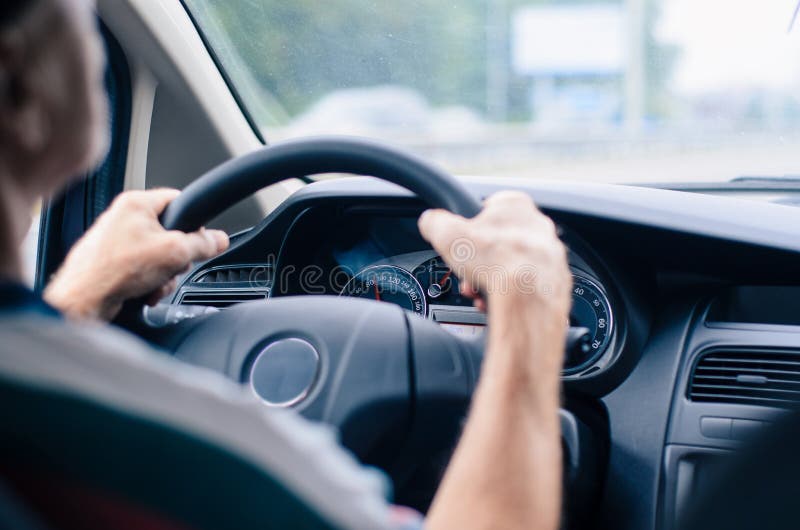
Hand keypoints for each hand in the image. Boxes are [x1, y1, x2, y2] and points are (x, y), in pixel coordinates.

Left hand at [44, 189, 228, 320]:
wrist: (83, 300)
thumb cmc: (115, 270)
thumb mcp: (175, 252)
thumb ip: (202, 244)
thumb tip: (219, 239)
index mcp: (136, 204)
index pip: (178, 199)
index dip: (194, 220)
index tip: (201, 238)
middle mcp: (124, 218)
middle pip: (171, 232)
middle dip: (177, 257)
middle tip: (174, 265)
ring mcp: (117, 241)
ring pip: (159, 254)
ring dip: (165, 274)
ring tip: (156, 283)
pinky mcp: (113, 262)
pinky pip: (145, 268)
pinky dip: (150, 282)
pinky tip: (146, 291)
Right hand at [418, 190, 571, 317]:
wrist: (529, 299)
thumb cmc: (496, 263)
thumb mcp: (446, 234)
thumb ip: (434, 222)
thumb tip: (429, 222)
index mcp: (515, 206)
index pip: (488, 208)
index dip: (469, 228)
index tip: (461, 243)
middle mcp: (539, 226)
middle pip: (499, 241)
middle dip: (480, 260)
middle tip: (467, 274)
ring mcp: (551, 255)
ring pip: (514, 265)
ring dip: (493, 279)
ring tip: (479, 292)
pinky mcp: (556, 282)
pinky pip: (528, 286)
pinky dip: (512, 295)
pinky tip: (497, 303)